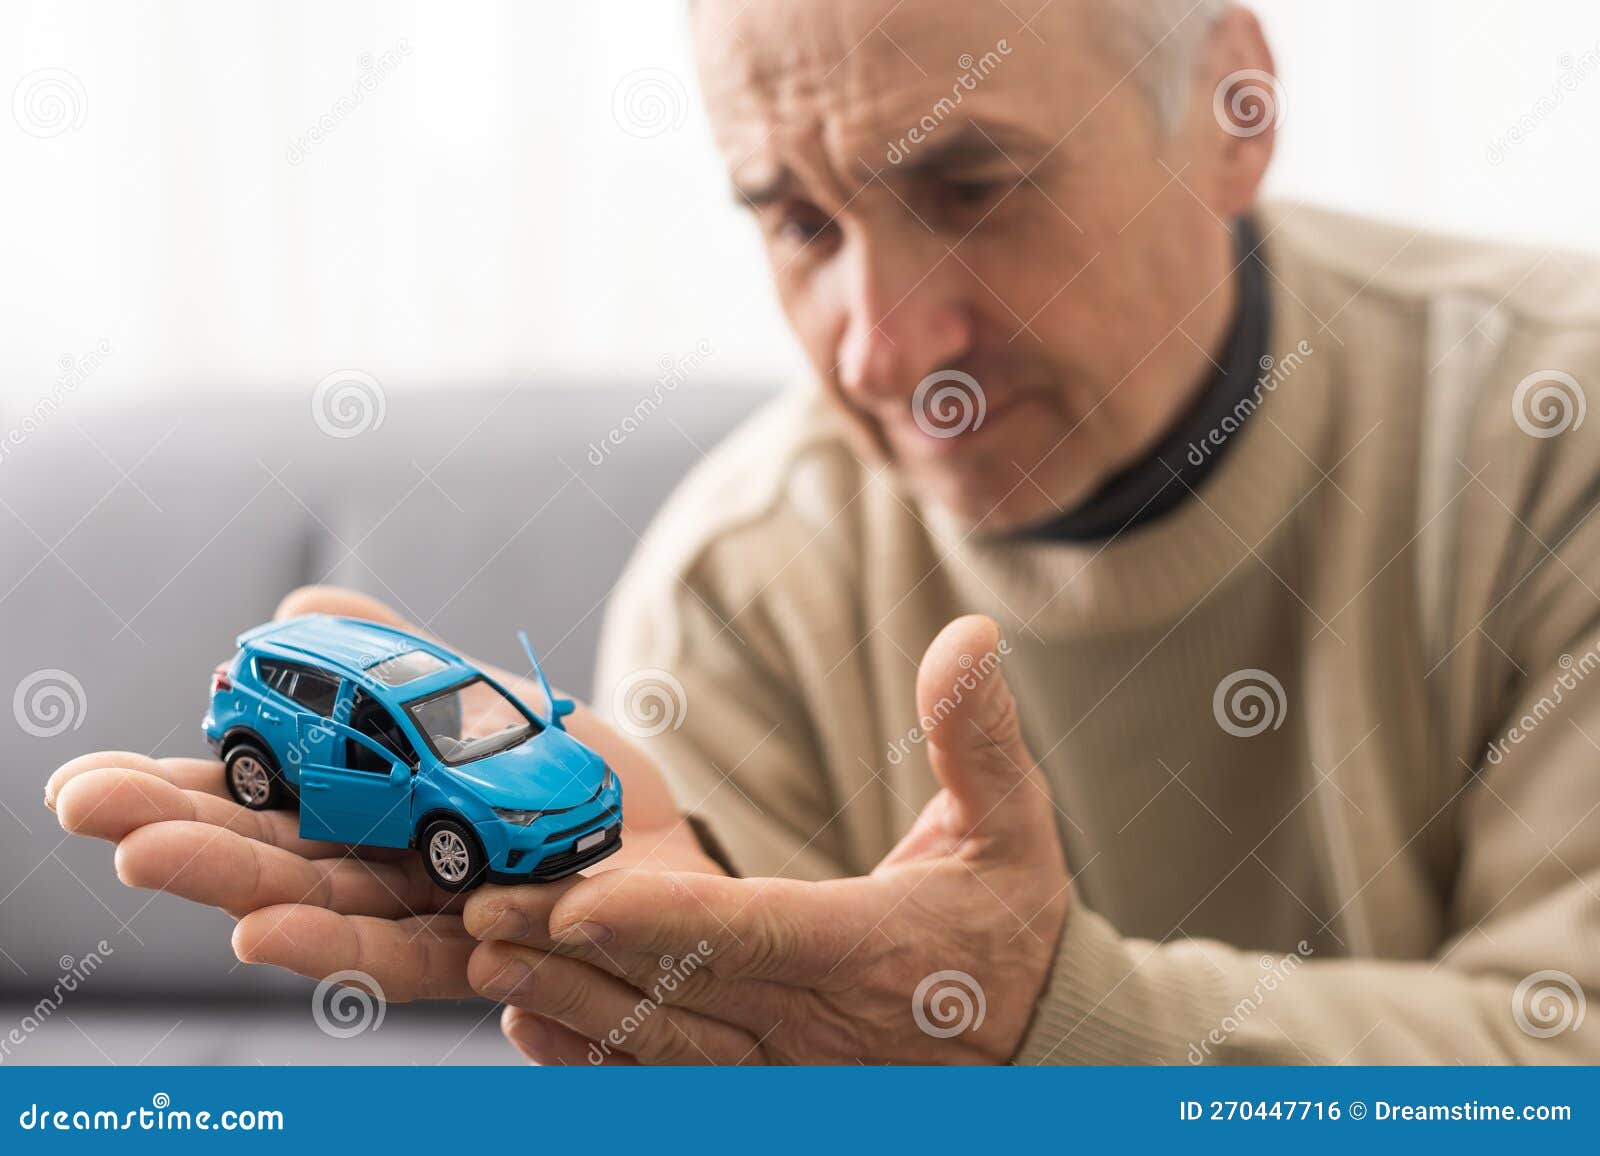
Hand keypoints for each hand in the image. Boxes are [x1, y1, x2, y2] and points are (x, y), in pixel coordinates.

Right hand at [47, 585, 716, 1006]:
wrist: (666, 844)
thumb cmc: (559, 778)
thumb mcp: (481, 700)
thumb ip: (397, 663)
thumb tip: (302, 606)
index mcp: (369, 819)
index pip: (259, 807)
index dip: (178, 796)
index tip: (86, 782)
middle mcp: (389, 880)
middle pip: (279, 865)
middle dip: (189, 842)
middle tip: (100, 819)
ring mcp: (438, 927)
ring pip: (336, 920)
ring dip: (252, 904)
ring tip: (166, 876)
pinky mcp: (501, 962)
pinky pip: (424, 964)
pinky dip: (353, 952)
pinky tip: (278, 934)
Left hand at [463, 615, 1070, 1064]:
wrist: (1036, 1048)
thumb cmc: (1010, 928)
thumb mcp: (1012, 826)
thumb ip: (978, 733)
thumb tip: (968, 632)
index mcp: (870, 952)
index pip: (754, 935)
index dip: (663, 924)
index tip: (576, 904)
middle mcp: (818, 1027)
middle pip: (680, 994)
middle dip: (574, 958)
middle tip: (481, 914)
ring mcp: (787, 1071)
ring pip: (661, 1047)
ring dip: (569, 1005)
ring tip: (485, 959)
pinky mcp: (766, 1089)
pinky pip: (667, 1083)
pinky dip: (595, 1058)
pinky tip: (531, 1023)